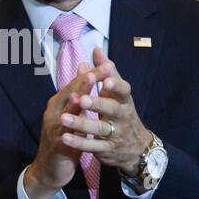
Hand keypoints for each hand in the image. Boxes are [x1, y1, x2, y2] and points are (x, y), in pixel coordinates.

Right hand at [25, 57, 95, 198]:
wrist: (49, 167)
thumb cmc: (65, 137)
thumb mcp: (72, 114)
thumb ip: (79, 92)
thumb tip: (84, 68)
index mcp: (59, 104)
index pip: (75, 85)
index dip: (89, 75)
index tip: (105, 64)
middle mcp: (54, 113)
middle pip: (69, 95)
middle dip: (83, 84)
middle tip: (96, 72)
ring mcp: (53, 129)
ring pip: (65, 114)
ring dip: (73, 105)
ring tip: (85, 95)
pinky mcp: (56, 145)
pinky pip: (64, 137)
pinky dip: (70, 131)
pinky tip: (76, 126)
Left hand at [57, 48, 153, 175]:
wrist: (134, 147)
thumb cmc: (120, 113)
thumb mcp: (116, 93)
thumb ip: (106, 73)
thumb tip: (96, 49)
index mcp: (124, 100)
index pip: (124, 91)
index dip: (116, 85)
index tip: (107, 79)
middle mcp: (122, 116)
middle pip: (111, 109)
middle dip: (97, 103)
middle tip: (81, 98)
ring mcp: (116, 134)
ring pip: (99, 128)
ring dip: (82, 123)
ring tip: (63, 118)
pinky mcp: (107, 149)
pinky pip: (92, 146)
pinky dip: (79, 142)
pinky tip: (64, 137)